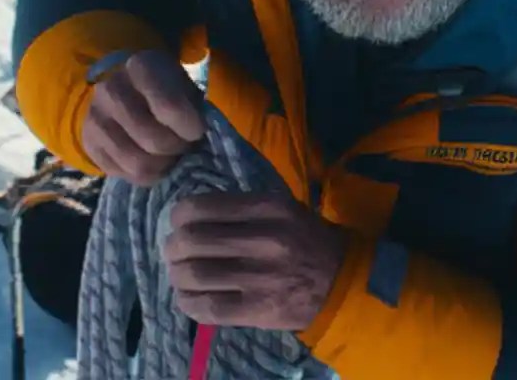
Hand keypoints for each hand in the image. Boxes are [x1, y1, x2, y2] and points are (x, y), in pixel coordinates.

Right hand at [81, 48, 204, 185]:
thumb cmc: (167, 90)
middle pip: (153, 140)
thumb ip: (193, 109)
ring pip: (138, 164)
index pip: (169, 108)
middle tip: (184, 144)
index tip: (198, 130)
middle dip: (177, 149)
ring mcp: (95, 116)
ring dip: (163, 166)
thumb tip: (193, 140)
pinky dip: (146, 175)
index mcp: (141, 66)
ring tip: (170, 155)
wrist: (127, 90)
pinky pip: (124, 174)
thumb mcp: (186, 87)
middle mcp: (111, 89)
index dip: (190, 127)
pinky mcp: (88, 142)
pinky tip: (153, 160)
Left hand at [163, 192, 348, 330]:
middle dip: (172, 247)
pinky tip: (188, 297)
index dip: (178, 216)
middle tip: (174, 252)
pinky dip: (188, 303)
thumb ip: (242, 208)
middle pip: (191, 240)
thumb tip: (191, 215)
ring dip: (176, 275)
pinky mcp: (259, 309)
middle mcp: (262, 239)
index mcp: (267, 207)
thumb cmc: (308, 240)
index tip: (178, 223)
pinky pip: (207, 308)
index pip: (200, 207)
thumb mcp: (283, 208)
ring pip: (194, 275)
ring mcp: (260, 277)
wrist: (344, 282)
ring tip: (179, 275)